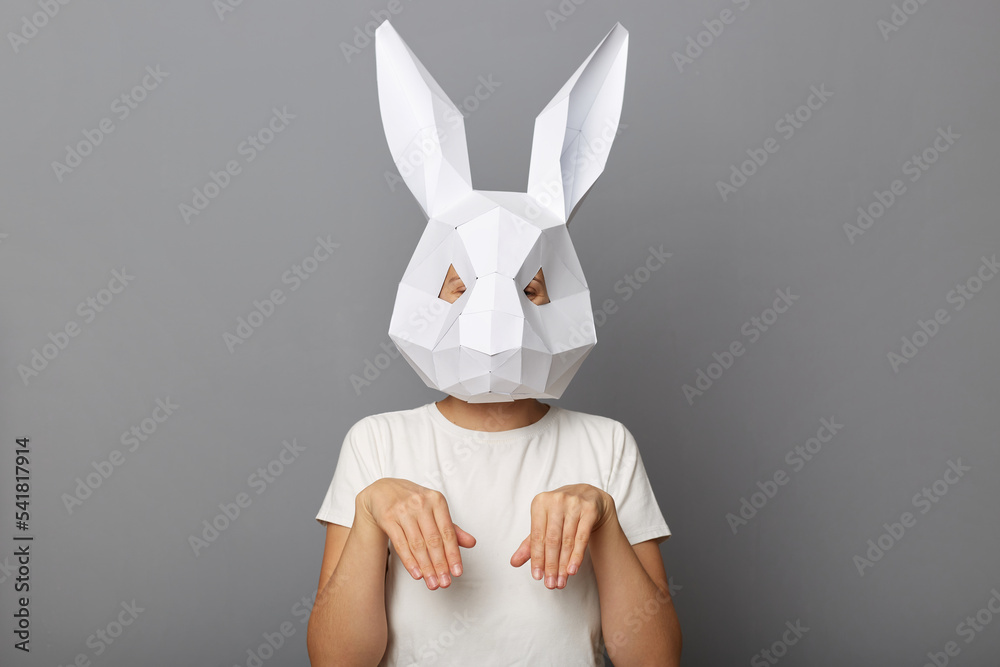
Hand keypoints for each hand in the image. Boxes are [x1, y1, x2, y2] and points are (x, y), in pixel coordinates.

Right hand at [359, 478, 475, 590]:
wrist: (384, 490)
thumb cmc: (414, 502)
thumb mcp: (434, 509)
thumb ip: (452, 528)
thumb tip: (471, 543)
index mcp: (437, 500)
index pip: (448, 532)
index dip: (453, 554)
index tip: (458, 572)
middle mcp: (421, 504)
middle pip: (433, 540)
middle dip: (440, 565)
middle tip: (445, 583)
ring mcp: (403, 510)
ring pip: (417, 544)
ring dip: (426, 567)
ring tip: (432, 583)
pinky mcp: (388, 518)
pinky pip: (400, 544)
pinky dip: (409, 561)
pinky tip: (417, 574)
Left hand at [509, 484, 614, 589]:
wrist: (587, 496)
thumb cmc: (561, 512)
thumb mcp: (544, 523)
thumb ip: (530, 543)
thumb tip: (514, 562)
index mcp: (540, 503)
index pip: (537, 536)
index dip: (537, 558)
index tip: (537, 577)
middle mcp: (556, 500)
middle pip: (552, 540)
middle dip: (550, 565)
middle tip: (550, 584)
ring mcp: (574, 504)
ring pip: (567, 540)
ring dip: (564, 564)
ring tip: (561, 581)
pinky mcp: (589, 510)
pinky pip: (582, 537)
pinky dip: (577, 556)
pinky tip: (572, 570)